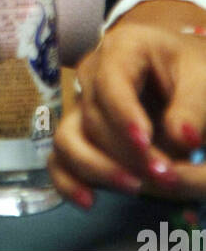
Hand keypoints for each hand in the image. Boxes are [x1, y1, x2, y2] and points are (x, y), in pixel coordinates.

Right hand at [49, 21, 205, 206]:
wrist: (184, 78)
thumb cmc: (192, 72)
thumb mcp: (203, 81)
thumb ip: (193, 108)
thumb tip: (182, 139)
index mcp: (123, 49)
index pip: (110, 81)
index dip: (122, 114)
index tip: (145, 143)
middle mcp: (92, 74)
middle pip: (93, 117)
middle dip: (127, 152)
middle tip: (166, 175)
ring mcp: (82, 105)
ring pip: (69, 139)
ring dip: (98, 168)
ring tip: (136, 188)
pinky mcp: (81, 135)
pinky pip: (60, 158)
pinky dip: (68, 181)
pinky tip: (89, 201)